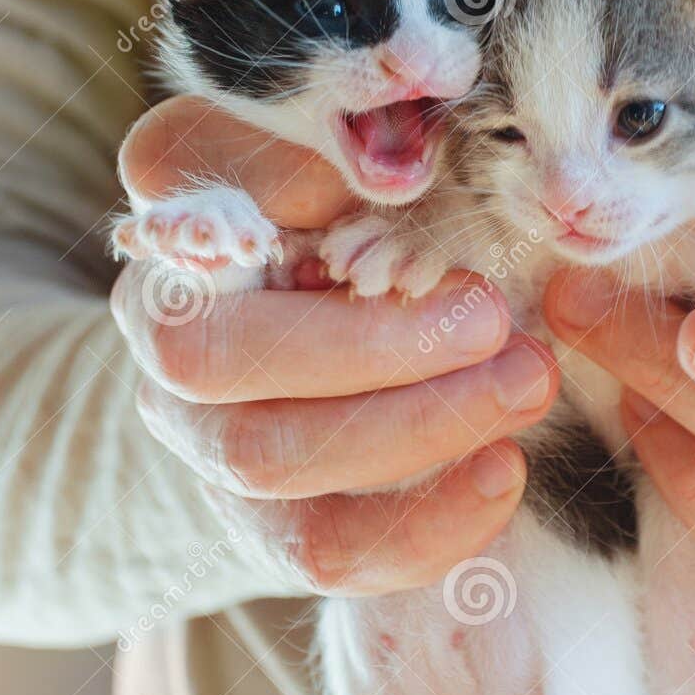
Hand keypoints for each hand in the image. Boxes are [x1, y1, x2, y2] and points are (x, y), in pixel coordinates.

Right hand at [110, 96, 555, 594]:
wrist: (308, 342)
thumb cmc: (339, 232)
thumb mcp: (333, 166)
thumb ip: (337, 142)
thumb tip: (393, 148)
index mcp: (177, 253)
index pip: (195, 238)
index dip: (285, 220)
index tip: (405, 201)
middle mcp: (168, 360)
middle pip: (233, 369)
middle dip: (382, 351)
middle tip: (499, 322)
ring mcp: (211, 455)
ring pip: (281, 463)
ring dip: (419, 427)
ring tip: (526, 383)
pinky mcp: (273, 531)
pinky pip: (334, 551)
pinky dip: (428, 524)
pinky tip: (504, 472)